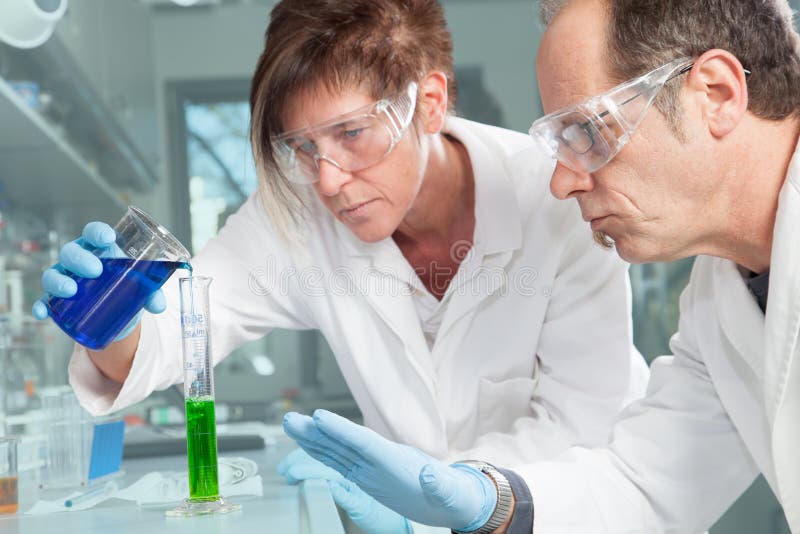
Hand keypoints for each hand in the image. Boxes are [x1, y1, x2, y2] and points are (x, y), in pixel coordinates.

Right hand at [31, 222, 165, 340]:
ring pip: (53, 274)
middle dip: (80, 259)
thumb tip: (158, 305)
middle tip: (96, 270)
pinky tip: (43, 313)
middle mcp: (78, 260)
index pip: (93, 233)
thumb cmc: (125, 287)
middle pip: (71, 252)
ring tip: (71, 291)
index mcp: (99, 249)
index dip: (97, 232)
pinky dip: (42, 306)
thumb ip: (151, 292)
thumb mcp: (140, 287)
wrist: (116, 311)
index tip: (108, 238)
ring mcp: (65, 278)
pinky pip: (45, 301)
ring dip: (59, 281)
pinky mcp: (58, 300)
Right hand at [283, 410, 496, 531]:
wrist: (453, 499)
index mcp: (396, 459)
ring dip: (313, 438)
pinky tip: (307, 444)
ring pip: (336, 449)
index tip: (320, 417)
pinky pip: (339, 462)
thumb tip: (430, 475)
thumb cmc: (452, 496)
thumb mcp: (449, 493)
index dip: (343, 430)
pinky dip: (321, 453)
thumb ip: (439, 485)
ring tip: (291, 425)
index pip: (364, 442)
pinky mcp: (367, 475)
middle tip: (291, 418)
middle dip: (317, 430)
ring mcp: (371, 465)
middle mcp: (380, 458)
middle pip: (343, 441)